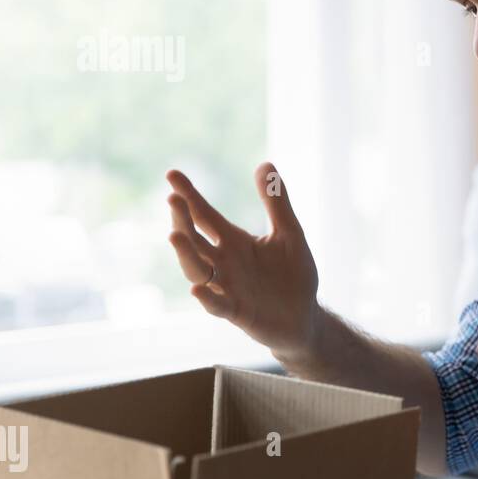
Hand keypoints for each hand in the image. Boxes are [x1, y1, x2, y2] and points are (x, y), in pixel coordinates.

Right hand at [166, 162, 320, 358]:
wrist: (305, 314)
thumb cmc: (294, 274)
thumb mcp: (290, 233)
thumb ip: (277, 202)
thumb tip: (265, 164)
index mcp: (234, 242)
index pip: (205, 215)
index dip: (189, 196)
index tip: (172, 174)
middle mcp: (224, 263)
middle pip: (195, 239)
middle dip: (183, 220)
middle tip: (173, 199)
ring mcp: (227, 288)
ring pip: (197, 271)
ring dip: (185, 254)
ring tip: (175, 234)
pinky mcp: (237, 312)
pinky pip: (217, 306)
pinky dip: (207, 298)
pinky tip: (197, 288)